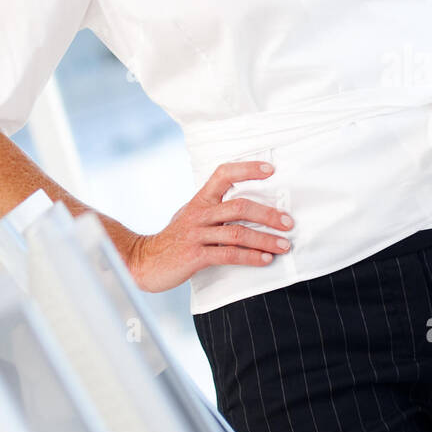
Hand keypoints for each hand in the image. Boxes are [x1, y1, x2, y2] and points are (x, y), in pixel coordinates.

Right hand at [127, 161, 294, 292]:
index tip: (271, 170)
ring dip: (265, 239)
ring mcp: (196, 234)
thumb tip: (251, 207)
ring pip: (238, 232)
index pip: (224, 174)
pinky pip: (228, 255)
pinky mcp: (195, 256)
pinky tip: (265, 260)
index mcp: (200, 200)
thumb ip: (215, 209)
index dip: (247, 169)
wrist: (143, 261)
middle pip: (239, 206)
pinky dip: (250, 257)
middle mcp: (199, 213)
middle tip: (288, 222)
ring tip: (284, 245)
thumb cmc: (175, 239)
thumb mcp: (192, 216)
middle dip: (268, 214)